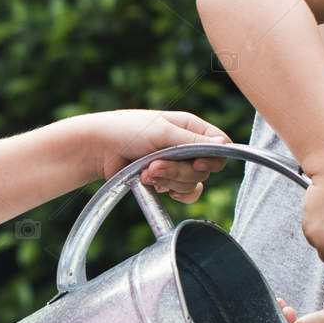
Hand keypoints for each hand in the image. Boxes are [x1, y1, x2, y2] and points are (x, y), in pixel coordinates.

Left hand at [90, 110, 230, 202]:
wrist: (99, 149)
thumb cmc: (127, 130)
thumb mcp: (162, 132)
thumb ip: (193, 142)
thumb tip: (224, 146)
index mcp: (191, 128)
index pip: (221, 146)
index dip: (214, 158)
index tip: (197, 163)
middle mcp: (188, 147)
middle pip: (205, 170)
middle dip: (179, 171)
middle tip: (154, 165)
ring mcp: (178, 165)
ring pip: (193, 183)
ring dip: (168, 180)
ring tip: (145, 172)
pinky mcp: (167, 181)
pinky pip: (184, 194)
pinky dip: (172, 192)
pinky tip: (155, 185)